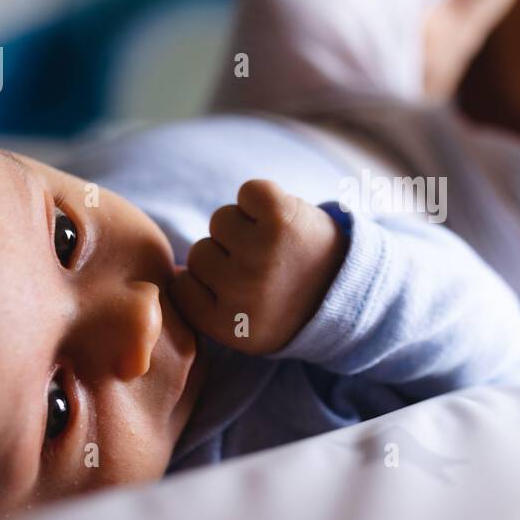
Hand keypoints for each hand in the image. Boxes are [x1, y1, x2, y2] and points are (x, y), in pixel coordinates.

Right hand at [169, 180, 347, 354]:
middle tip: (268, 269)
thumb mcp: (240, 327)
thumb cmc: (284, 304)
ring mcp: (262, 252)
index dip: (207, 282)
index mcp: (227, 327)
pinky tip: (284, 222)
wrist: (351, 289)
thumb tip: (169, 271)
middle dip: (228, 255)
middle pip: (199, 252)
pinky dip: (263, 199)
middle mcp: (242, 292)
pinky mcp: (282, 216)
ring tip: (278, 247)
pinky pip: (248, 191)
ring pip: (221, 220)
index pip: (181, 285)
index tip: (241, 292)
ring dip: (245, 227)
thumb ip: (200, 305)